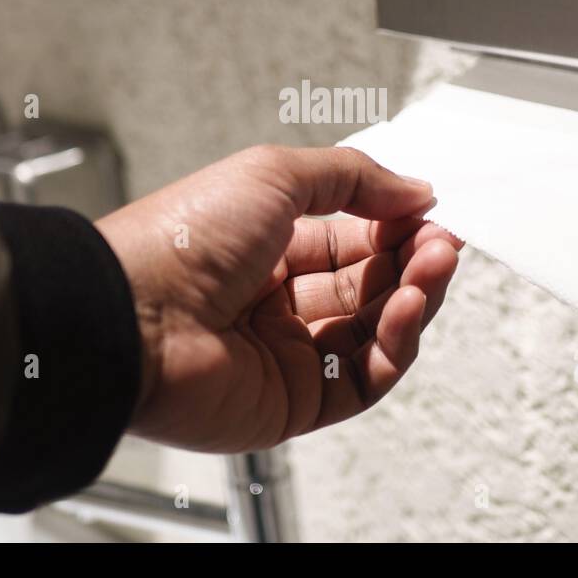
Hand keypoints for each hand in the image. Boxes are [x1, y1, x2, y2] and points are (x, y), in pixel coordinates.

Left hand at [94, 145, 461, 452]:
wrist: (134, 314)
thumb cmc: (184, 238)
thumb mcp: (274, 175)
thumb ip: (353, 180)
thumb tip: (415, 192)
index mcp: (265, 249)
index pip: (351, 241)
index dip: (395, 227)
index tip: (432, 211)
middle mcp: (277, 303)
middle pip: (370, 285)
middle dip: (414, 259)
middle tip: (444, 239)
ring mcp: (288, 354)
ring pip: (377, 331)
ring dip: (416, 295)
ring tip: (436, 263)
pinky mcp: (297, 402)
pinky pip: (367, 377)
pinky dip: (398, 341)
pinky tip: (410, 304)